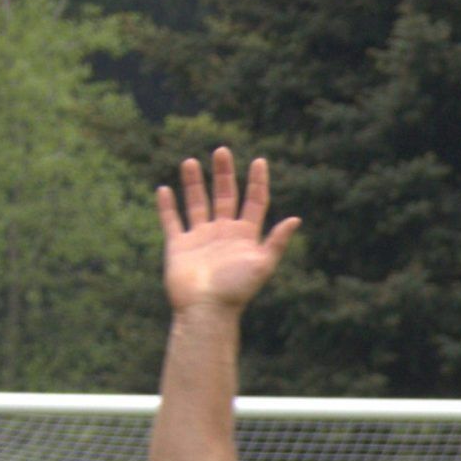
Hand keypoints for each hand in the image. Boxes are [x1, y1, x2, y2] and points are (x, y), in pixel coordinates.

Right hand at [157, 147, 299, 313]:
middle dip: (224, 174)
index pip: (254, 203)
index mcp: (245, 237)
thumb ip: (277, 242)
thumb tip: (295, 219)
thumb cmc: (236, 290)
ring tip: (191, 161)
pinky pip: (172, 221)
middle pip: (225, 196)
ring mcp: (200, 239)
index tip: (259, 161)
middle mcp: (223, 234)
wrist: (206, 310)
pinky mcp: (178, 246)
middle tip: (222, 150)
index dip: (257, 182)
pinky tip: (164, 189)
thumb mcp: (262, 265)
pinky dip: (167, 207)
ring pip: (197, 203)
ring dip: (194, 183)